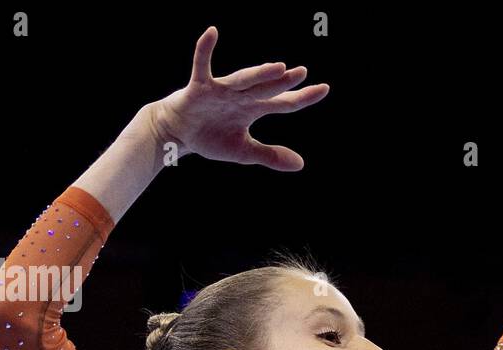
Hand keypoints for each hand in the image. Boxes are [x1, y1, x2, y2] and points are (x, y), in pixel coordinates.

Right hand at [148, 26, 328, 168]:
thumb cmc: (211, 138)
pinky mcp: (199, 88)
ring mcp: (221, 90)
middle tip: (303, 72)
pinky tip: (213, 32)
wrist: (178, 134)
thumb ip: (271, 156)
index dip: (303, 97)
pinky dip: (205, 49)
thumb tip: (301, 164)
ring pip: (242, 80)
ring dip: (259, 74)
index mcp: (253, 109)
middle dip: (283, 82)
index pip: (283, 102)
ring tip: (278, 67)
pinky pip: (202, 66)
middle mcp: (241, 96)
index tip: (324, 88)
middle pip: (266, 88)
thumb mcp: (244, 152)